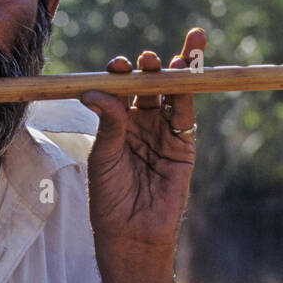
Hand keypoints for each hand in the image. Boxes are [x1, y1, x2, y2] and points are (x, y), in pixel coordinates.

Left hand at [81, 27, 206, 265]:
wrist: (132, 233)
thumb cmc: (109, 199)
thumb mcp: (103, 157)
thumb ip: (107, 123)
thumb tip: (94, 90)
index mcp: (115, 125)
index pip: (119, 91)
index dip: (120, 75)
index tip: (117, 66)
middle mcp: (140, 125)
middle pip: (149, 86)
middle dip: (150, 67)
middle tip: (147, 58)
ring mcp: (163, 134)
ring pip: (173, 94)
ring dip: (178, 70)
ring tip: (185, 49)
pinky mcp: (183, 146)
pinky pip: (185, 114)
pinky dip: (188, 93)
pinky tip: (186, 73)